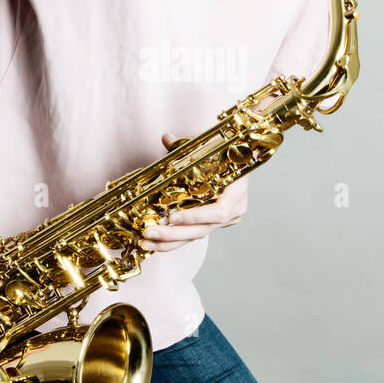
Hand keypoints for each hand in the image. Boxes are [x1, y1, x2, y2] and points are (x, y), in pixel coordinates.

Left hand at [137, 133, 249, 251]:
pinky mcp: (212, 226)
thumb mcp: (208, 151)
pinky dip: (172, 242)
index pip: (219, 212)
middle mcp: (234, 211)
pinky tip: (154, 244)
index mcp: (237, 192)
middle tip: (150, 231)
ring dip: (169, 242)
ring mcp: (225, 222)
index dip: (196, 216)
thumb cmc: (223, 156)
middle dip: (174, 234)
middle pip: (203, 230)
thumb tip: (166, 137)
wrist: (237, 165)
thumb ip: (186, 147)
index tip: (172, 216)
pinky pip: (192, 237)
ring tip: (145, 242)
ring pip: (196, 237)